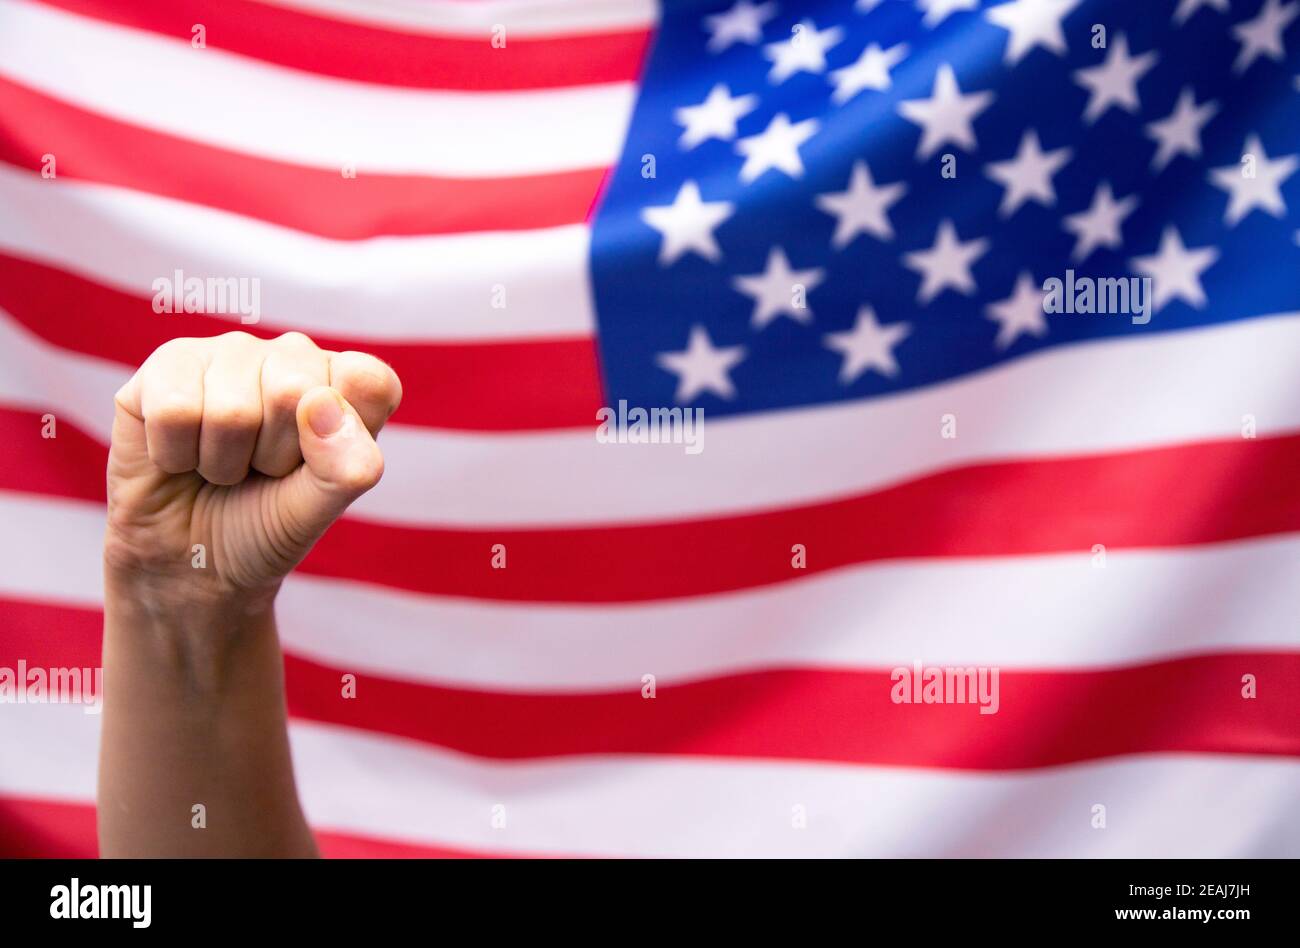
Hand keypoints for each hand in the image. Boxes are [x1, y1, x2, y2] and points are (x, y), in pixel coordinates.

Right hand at [105, 331, 401, 606]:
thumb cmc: (263, 525)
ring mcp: (231, 353)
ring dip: (222, 462)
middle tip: (260, 471)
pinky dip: (176, 455)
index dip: (341, 440)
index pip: (368, 382)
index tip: (315, 467)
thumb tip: (321, 401)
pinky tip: (181, 455)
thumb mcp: (318, 509)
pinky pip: (175, 410)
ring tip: (220, 466)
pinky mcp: (169, 363)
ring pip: (230, 409)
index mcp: (347, 383)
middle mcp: (293, 356)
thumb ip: (347, 465)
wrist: (186, 557)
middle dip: (272, 456)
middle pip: (292, 392)